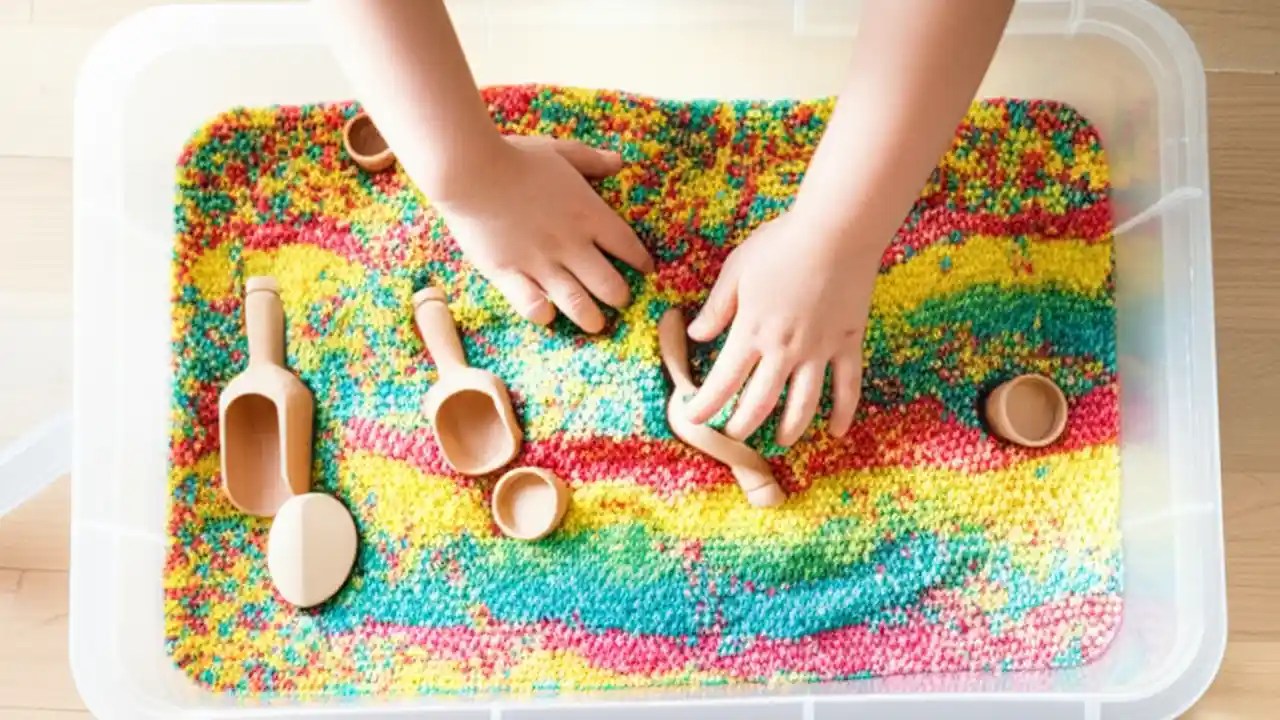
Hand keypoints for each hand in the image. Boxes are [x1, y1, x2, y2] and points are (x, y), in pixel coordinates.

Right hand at [431, 135, 653, 332]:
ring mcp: (540, 263)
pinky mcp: (509, 274)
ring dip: (591, 318)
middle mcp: (571, 245)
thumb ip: (591, 161)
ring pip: (578, 305)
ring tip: (595, 323)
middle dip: (620, 297)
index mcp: (589, 214)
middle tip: (619, 299)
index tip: (646, 270)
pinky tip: (548, 313)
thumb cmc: (516, 157)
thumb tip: (618, 162)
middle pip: (610, 286)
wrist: (470, 171)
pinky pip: (534, 307)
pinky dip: (545, 315)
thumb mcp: (560, 152)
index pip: (629, 247)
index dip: (642, 262)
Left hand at [682, 208, 880, 445]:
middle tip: (732, 434)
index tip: (691, 418)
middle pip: (758, 404)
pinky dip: (843, 412)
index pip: (721, 383)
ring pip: (802, 405)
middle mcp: (783, 350)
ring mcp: (819, 350)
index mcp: (751, 332)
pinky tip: (837, 432)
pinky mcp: (847, 343)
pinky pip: (847, 387)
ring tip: (779, 441)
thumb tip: (695, 335)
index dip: (704, 407)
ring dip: (788, 429)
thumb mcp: (736, 270)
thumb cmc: (782, 243)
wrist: (837, 230)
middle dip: (740, 426)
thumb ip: (716, 308)